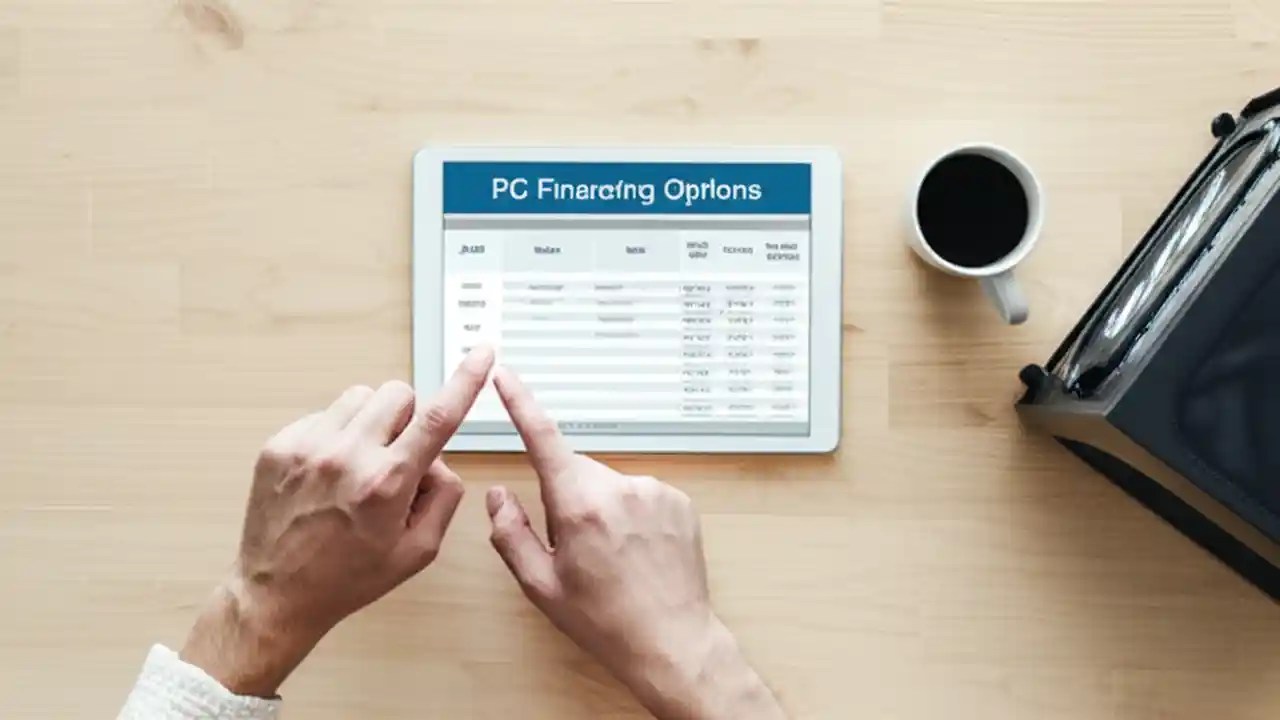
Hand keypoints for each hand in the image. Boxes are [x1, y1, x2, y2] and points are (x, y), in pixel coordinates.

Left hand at [181, 347, 494, 696]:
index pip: (438, 418)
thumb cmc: (348, 578)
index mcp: (386, 483)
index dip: (466, 380)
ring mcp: (308, 446)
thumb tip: (439, 458)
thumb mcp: (419, 550)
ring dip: (372, 422)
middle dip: (408, 418)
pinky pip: (325, 414)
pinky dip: (337, 435)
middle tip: (398, 457)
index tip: (482, 354)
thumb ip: (444, 495)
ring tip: (360, 465)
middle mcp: (346, 456)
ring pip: (361, 397)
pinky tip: (329, 474)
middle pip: (398, 394)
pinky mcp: (280, 445)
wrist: (276, 594)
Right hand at [485, 368, 785, 719]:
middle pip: (575, 471)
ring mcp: (654, 492)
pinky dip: (631, 515)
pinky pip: (639, 495)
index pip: (542, 438)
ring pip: (608, 485)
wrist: (672, 642)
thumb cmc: (606, 621)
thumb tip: (500, 497)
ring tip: (612, 558)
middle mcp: (619, 489)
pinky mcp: (678, 500)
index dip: (520, 402)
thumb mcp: (541, 586)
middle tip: (576, 549)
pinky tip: (637, 553)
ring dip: (601, 509)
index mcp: (580, 506)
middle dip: (567, 498)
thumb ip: (510, 535)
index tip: (506, 375)